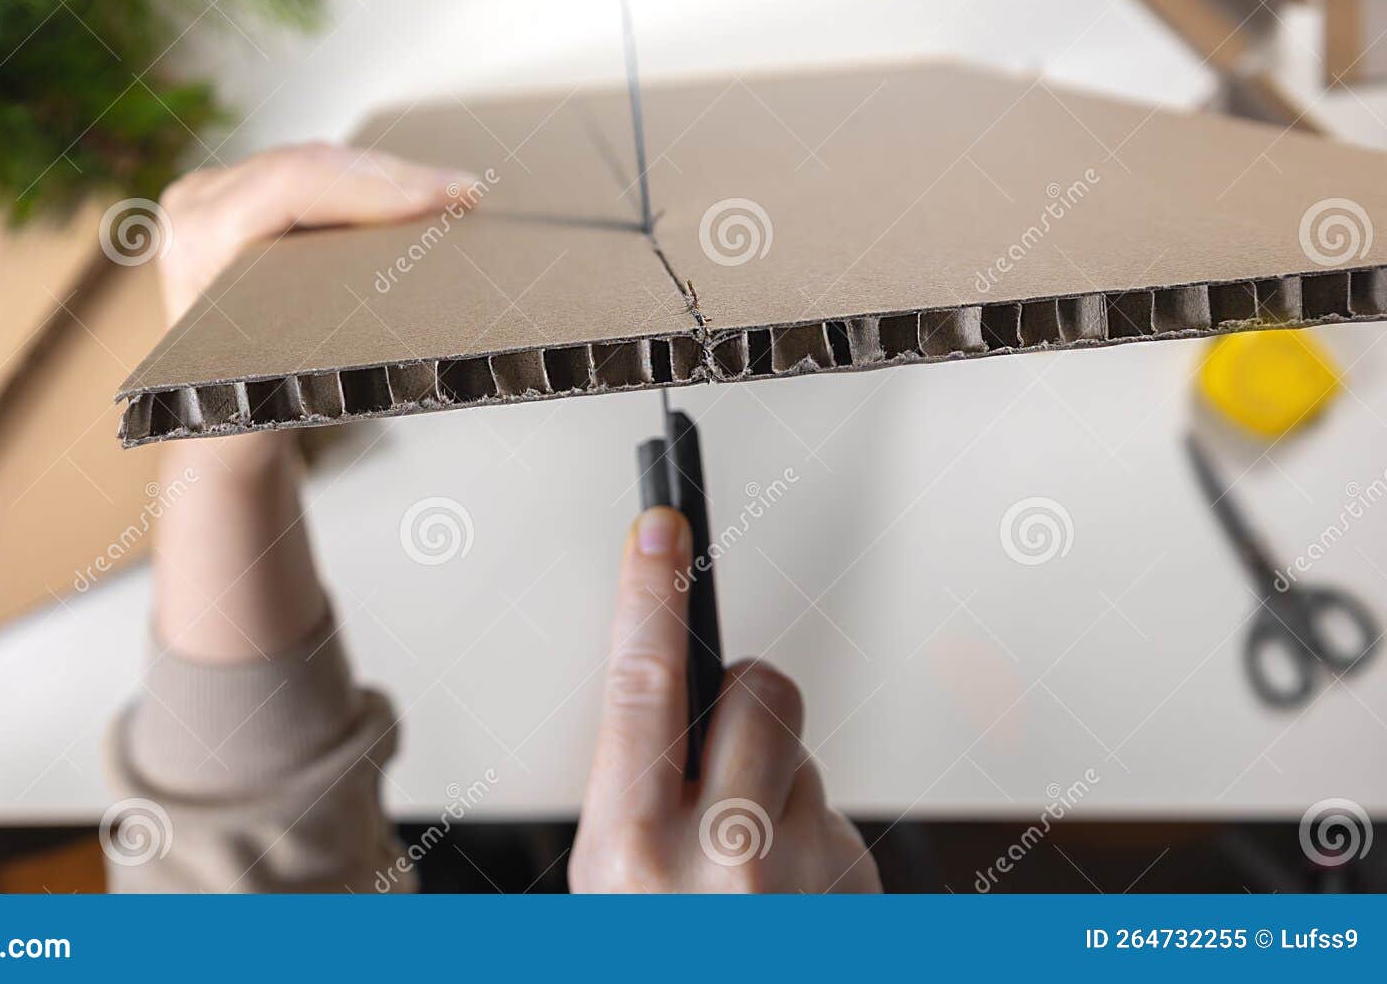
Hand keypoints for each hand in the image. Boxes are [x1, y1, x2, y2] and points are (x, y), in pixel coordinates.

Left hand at [147, 143, 473, 660]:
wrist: (213, 418)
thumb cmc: (245, 409)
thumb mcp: (284, 385)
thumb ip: (327, 345)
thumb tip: (411, 300)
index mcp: (197, 243)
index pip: (291, 184)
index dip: (375, 184)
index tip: (443, 197)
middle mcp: (195, 205)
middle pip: (312, 163)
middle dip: (397, 176)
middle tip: (465, 194)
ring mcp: (213, 193)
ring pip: (318, 160)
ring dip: (389, 176)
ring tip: (451, 194)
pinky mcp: (238, 193)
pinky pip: (315, 171)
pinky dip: (369, 182)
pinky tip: (417, 196)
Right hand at [569, 507, 880, 892]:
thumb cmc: (658, 948)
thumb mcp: (611, 873)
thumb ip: (637, 782)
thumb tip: (673, 690)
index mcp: (635, 849)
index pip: (643, 682)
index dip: (651, 591)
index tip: (661, 526)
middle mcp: (724, 857)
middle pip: (759, 690)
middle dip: (749, 697)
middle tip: (726, 751)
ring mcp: (802, 870)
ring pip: (802, 752)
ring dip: (778, 785)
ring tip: (751, 860)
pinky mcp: (857, 880)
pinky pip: (833, 812)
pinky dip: (809, 838)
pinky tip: (787, 889)